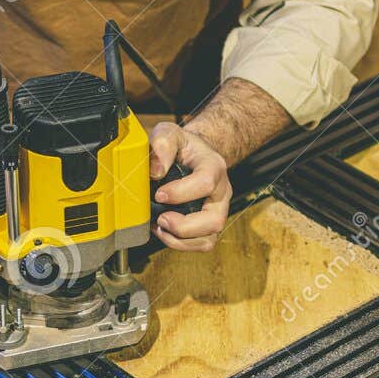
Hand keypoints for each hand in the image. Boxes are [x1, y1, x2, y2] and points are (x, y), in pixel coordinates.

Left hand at [148, 122, 231, 251]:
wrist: (194, 155)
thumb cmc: (183, 146)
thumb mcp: (170, 133)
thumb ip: (162, 143)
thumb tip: (156, 170)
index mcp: (214, 166)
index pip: (206, 183)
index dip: (181, 193)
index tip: (159, 194)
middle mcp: (221, 192)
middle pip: (214, 219)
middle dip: (183, 226)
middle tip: (160, 219)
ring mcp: (217, 211)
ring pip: (209, 238)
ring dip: (181, 240)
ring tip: (159, 227)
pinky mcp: (209, 225)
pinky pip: (202, 244)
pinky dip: (181, 244)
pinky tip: (164, 232)